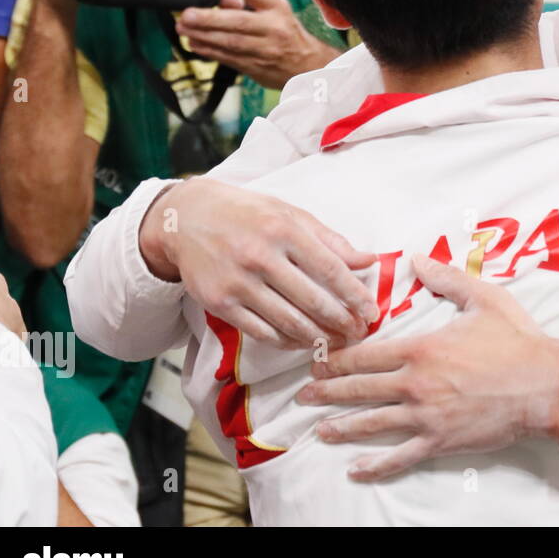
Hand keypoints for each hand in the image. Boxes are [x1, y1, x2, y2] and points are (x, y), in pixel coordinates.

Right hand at [139, 178, 378, 346]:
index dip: (354, 295)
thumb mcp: (291, 215)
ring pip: (288, 322)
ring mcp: (237, 283)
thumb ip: (330, 240)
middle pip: (311, 300)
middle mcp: (259, 256)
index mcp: (283, 230)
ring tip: (337, 342)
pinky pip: (261, 332)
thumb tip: (368, 260)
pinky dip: (287, 341)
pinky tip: (304, 342)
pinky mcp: (219, 303)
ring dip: (318, 337)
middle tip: (359, 334)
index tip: (372, 312)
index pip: (329, 269)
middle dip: (341, 322)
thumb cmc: (249, 215)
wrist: (187, 219)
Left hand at [176, 0, 339, 88]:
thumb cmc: (286, 33)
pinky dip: (208, 51)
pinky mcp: (256, 67)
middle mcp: (273, 28)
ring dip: (203, 36)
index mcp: (278, 8)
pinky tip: (194, 43)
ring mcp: (265, 50)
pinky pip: (228, 58)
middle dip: (209, 18)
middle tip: (187, 14)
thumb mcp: (274, 10)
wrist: (307, 65)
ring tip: (184, 28)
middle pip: (239, 22)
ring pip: (230, 43)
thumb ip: (247, 2)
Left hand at [297, 255, 558, 480]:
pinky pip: (400, 456)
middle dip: (327, 391)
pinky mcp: (440, 440)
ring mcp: (426, 416)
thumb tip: (418, 258)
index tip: (317, 360)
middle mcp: (416, 383)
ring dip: (341, 426)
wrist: (545, 384)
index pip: (366, 354)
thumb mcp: (483, 298)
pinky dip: (375, 465)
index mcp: (421, 349)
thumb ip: (446, 278)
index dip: (337, 358)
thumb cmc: (516, 340)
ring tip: (319, 430)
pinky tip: (355, 469)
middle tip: (304, 394)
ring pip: (372, 423)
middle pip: (359, 388)